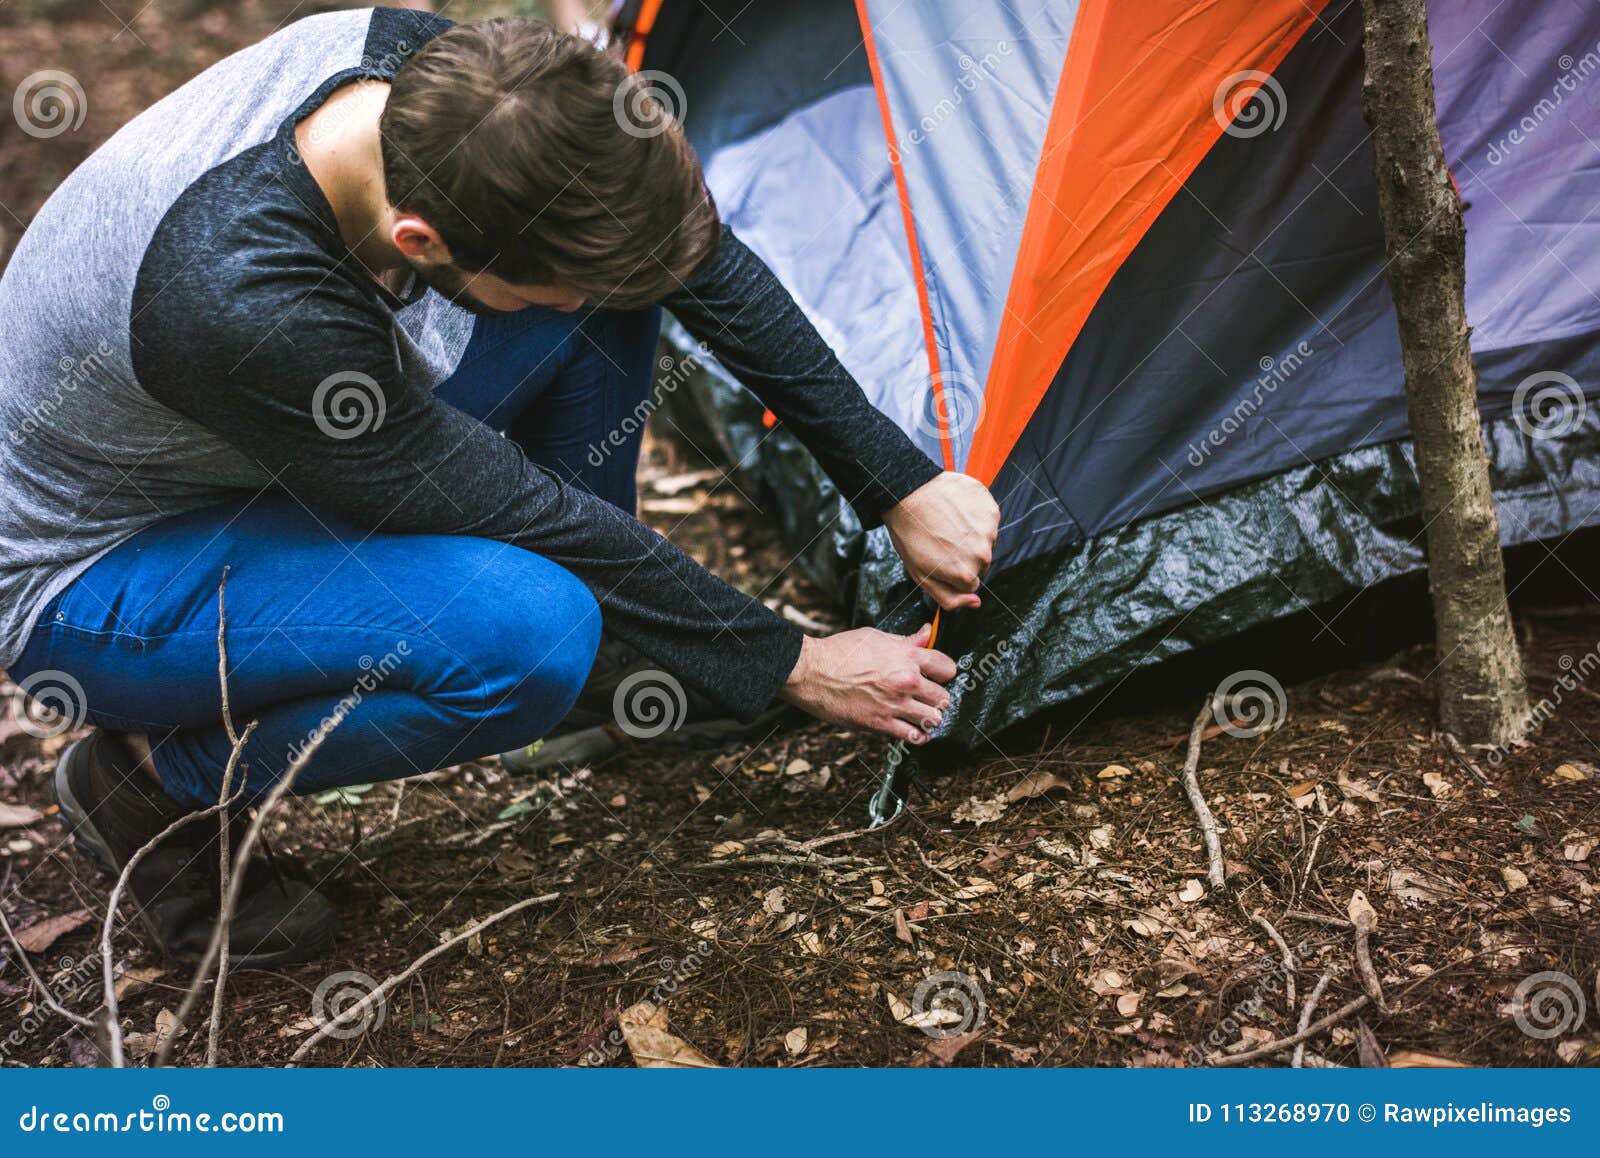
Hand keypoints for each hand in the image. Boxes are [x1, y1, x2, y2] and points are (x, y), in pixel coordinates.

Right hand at [780, 625, 956, 743]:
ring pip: (932, 719)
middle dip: (938, 698)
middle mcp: (905, 680)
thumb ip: (906, 640)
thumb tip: (927, 633)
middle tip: (930, 699)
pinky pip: (912, 736)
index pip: (947, 667)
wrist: (811, 672)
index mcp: (906, 656)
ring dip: (930, 718)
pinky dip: (917, 736)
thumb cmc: (839, 651)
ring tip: (923, 716)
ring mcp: (894, 704)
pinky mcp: (880, 723)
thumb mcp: (876, 637)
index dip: (944, 672)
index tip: (938, 675)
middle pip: (943, 697)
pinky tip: (915, 731)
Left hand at [884, 472, 998, 610]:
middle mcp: (983, 554)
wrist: (908, 493)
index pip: (971, 584)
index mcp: (966, 574)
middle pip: (980, 564)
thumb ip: (949, 597)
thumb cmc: (910, 534)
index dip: (954, 573)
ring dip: (971, 536)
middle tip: (942, 541)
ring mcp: (989, 530)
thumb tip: (976, 603)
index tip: (942, 559)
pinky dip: (975, 517)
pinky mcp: (991, 509)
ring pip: (985, 541)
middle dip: (964, 556)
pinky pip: (987, 520)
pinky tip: (956, 510)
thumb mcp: (921, 575)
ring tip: (948, 524)